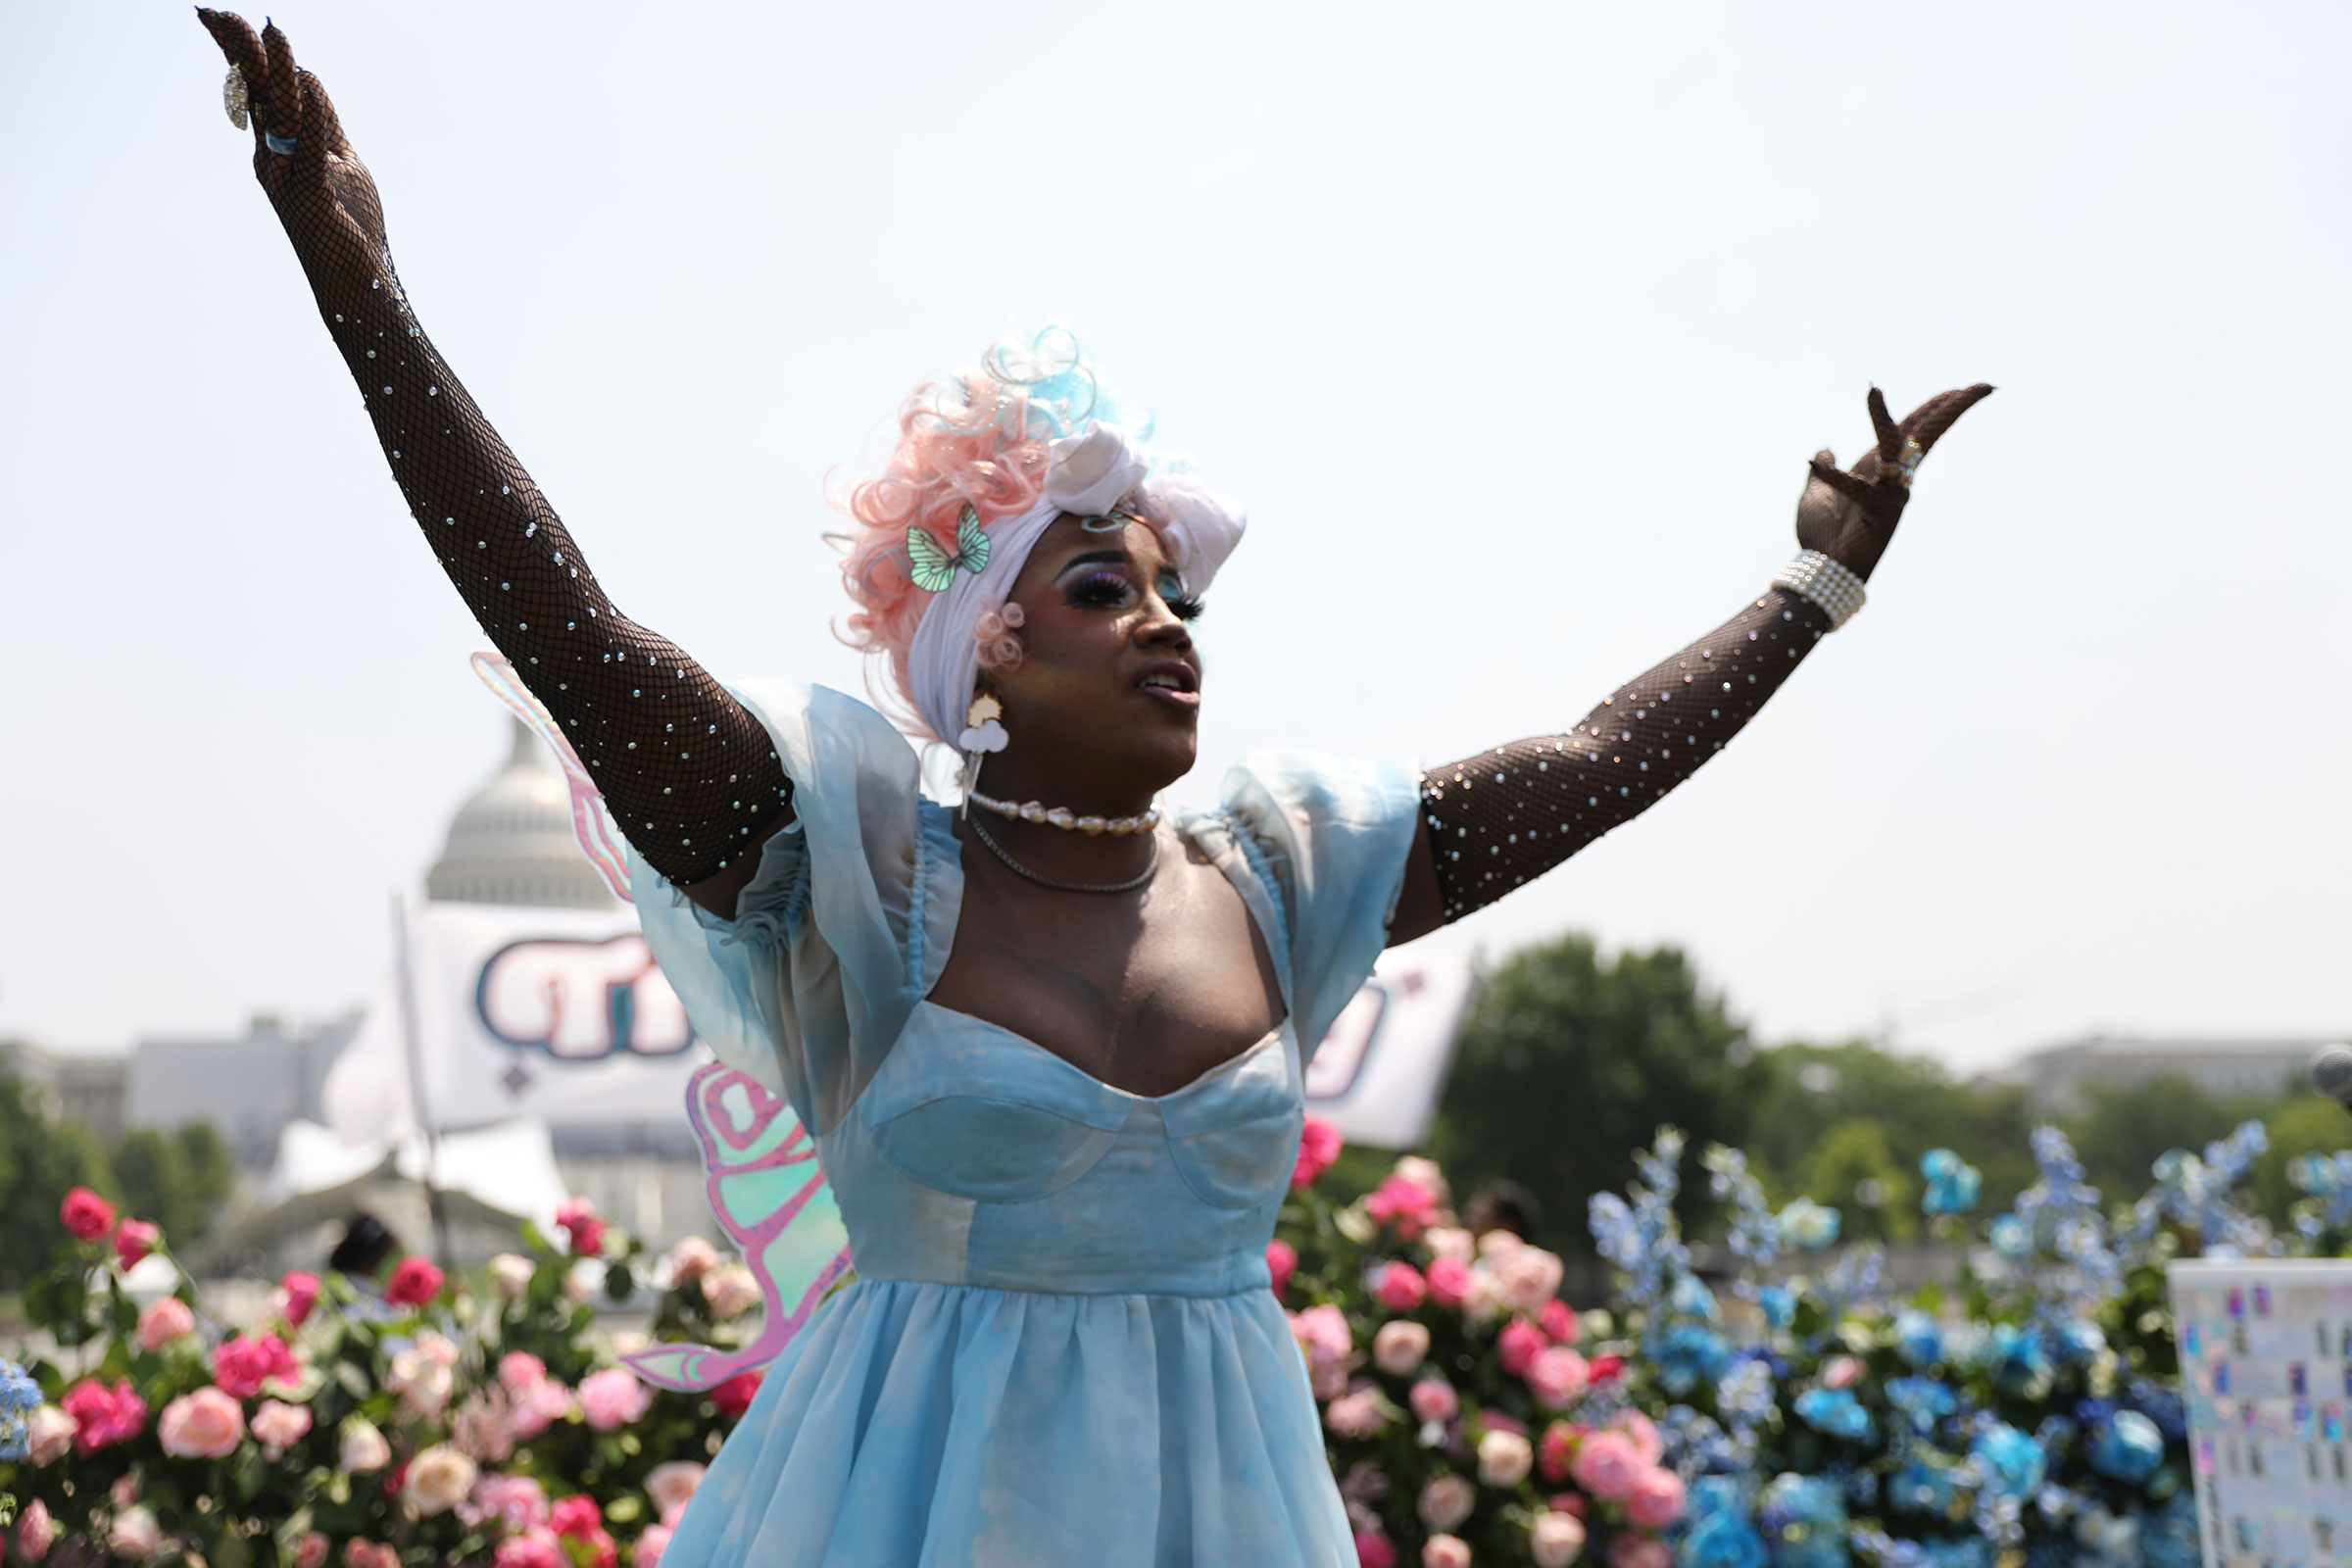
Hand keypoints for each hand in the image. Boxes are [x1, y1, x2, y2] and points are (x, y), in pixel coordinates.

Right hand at [196, 11, 385, 264]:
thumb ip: (323, 120)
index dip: (239, 53)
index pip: (255, 90)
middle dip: (240, 52)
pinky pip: (310, 150)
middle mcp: (273, 157)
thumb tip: (305, 74)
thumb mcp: (338, 158)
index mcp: (277, 146)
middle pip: (256, 95)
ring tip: (271, 31)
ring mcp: (288, 176)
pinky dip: (311, 118)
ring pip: (281, 115)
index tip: (218, 17)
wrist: (354, 277)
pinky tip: (308, 85)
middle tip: (218, 13)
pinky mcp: (312, 194)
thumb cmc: (347, 221)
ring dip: (277, 72)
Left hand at [1794, 383, 1993, 579]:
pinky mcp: (1880, 514)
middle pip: (1926, 434)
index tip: (1958, 389)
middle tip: (1982, 387)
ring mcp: (1892, 494)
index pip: (1912, 429)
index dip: (1935, 408)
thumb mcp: (1817, 493)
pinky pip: (1860, 490)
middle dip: (1952, 410)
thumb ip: (1824, 471)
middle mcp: (1892, 477)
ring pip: (1898, 450)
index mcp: (1878, 466)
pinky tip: (1818, 464)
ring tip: (1883, 393)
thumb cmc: (1821, 536)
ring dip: (1887, 422)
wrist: (1822, 571)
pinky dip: (1837, 479)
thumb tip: (1822, 452)